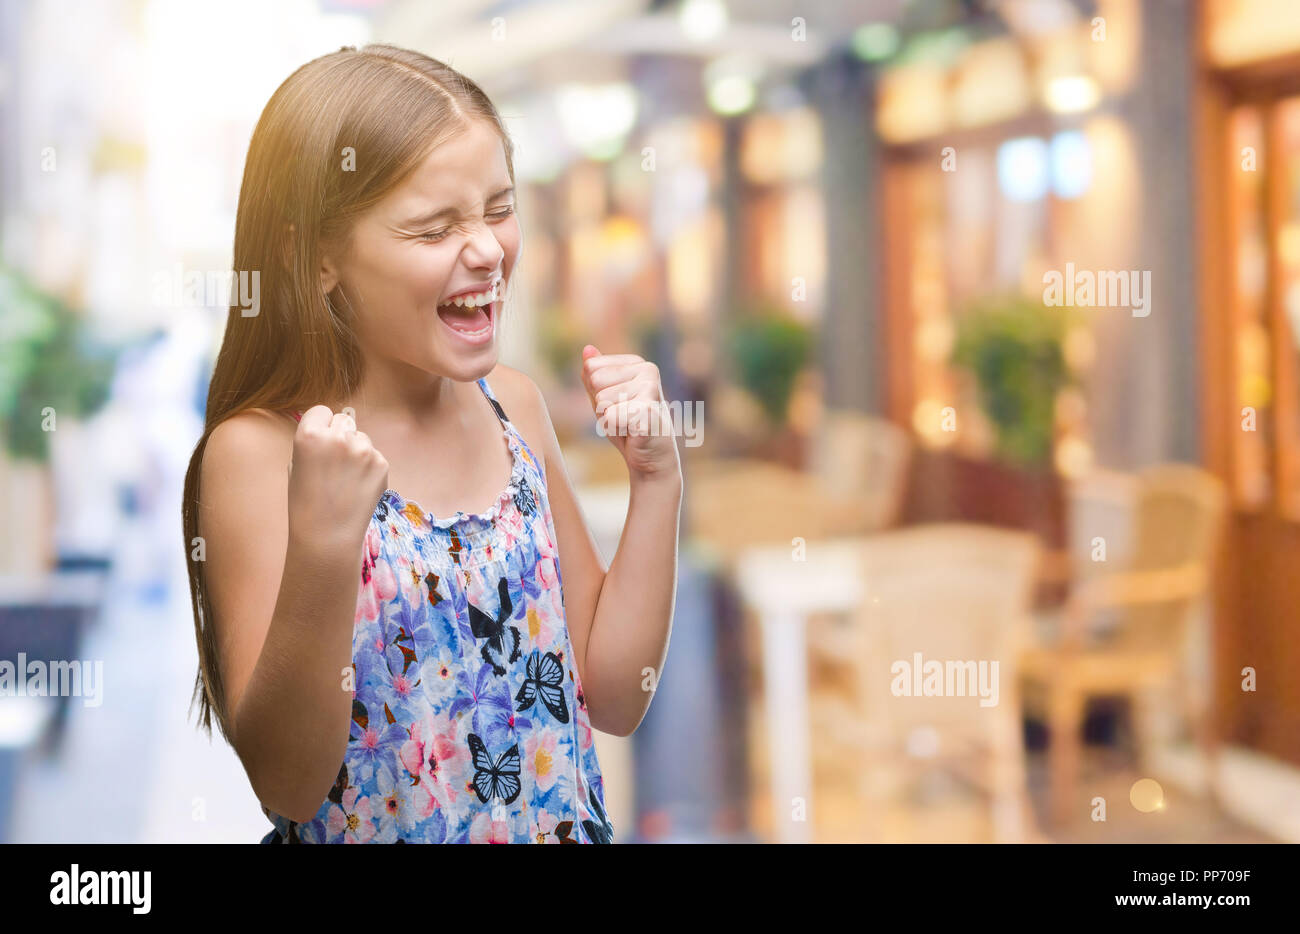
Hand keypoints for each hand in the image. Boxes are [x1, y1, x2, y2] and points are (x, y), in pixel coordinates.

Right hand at [286, 406, 389, 553]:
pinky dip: (369, 468)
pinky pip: (375, 456)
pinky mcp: (381, 463)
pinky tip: (358, 488)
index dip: (320, 425)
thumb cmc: (306, 504)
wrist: (327, 536)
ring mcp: (363, 450)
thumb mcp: (296, 466)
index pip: (321, 411)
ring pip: (361, 437)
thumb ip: (313, 443)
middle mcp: (338, 437)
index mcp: (310, 435)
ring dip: (356, 451)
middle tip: (334, 463)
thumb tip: (329, 429)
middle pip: (344, 419)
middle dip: (340, 435)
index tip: (320, 440)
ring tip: (345, 480)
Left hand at [580, 345, 680, 482]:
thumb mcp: (604, 398)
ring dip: (609, 419)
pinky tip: (633, 433)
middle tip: (623, 417)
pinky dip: (615, 429)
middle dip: (602, 406)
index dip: (596, 393)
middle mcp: (647, 369)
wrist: (651, 458)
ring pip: (601, 400)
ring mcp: (650, 388)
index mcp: (637, 363)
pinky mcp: (648, 409)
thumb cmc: (627, 427)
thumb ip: (594, 375)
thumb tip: (587, 349)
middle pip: (595, 381)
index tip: (616, 404)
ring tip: (629, 424)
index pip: (591, 368)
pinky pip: (609, 417)